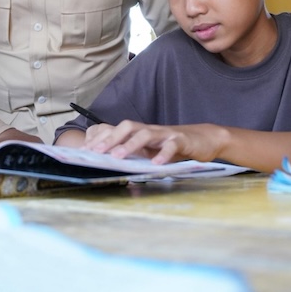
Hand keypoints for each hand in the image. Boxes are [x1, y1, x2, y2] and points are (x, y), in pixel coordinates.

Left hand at [82, 121, 224, 164]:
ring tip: (118, 156)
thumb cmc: (173, 146)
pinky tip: (156, 164)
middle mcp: (151, 130)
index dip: (101, 137)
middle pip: (127, 127)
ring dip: (130, 144)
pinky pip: (172, 145)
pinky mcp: (182, 140)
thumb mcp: (151, 150)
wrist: (204, 139)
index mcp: (141, 132)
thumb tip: (111, 163)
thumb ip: (135, 154)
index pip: (117, 130)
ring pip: (146, 133)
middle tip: (96, 151)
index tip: (86, 150)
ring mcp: (166, 134)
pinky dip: (163, 154)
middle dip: (110, 138)